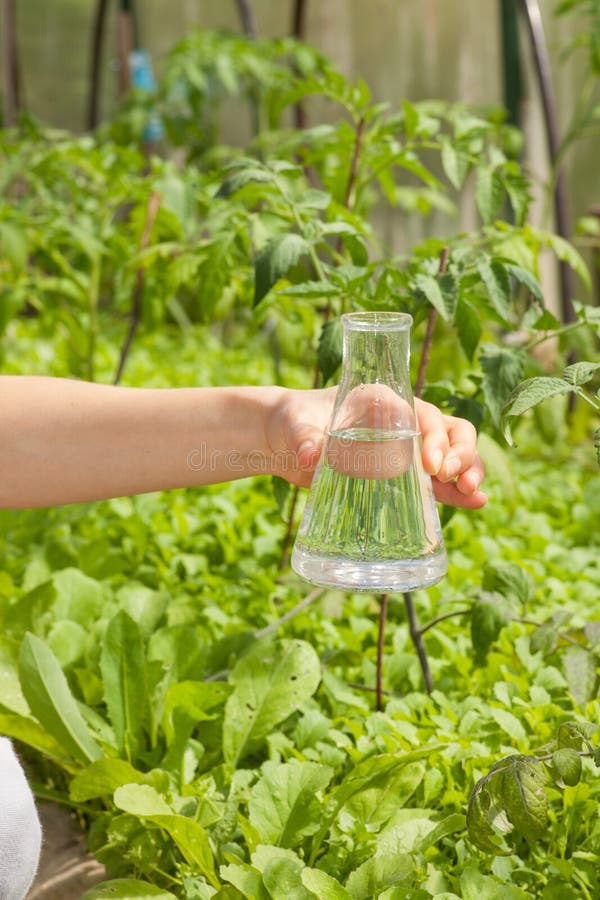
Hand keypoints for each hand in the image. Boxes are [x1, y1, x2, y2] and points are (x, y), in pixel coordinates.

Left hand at [266, 388, 486, 508]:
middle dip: (460, 453)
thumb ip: (304, 438)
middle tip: (451, 478)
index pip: (423, 413)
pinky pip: (437, 483)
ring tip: (475, 494)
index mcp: (384, 400)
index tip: (429, 464)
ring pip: (452, 455)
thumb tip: (309, 455)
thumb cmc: (293, 421)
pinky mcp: (402, 475)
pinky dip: (456, 492)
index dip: (434, 436)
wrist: (284, 441)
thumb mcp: (296, 425)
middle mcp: (404, 420)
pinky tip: (475, 502)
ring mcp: (407, 449)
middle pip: (449, 431)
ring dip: (468, 471)